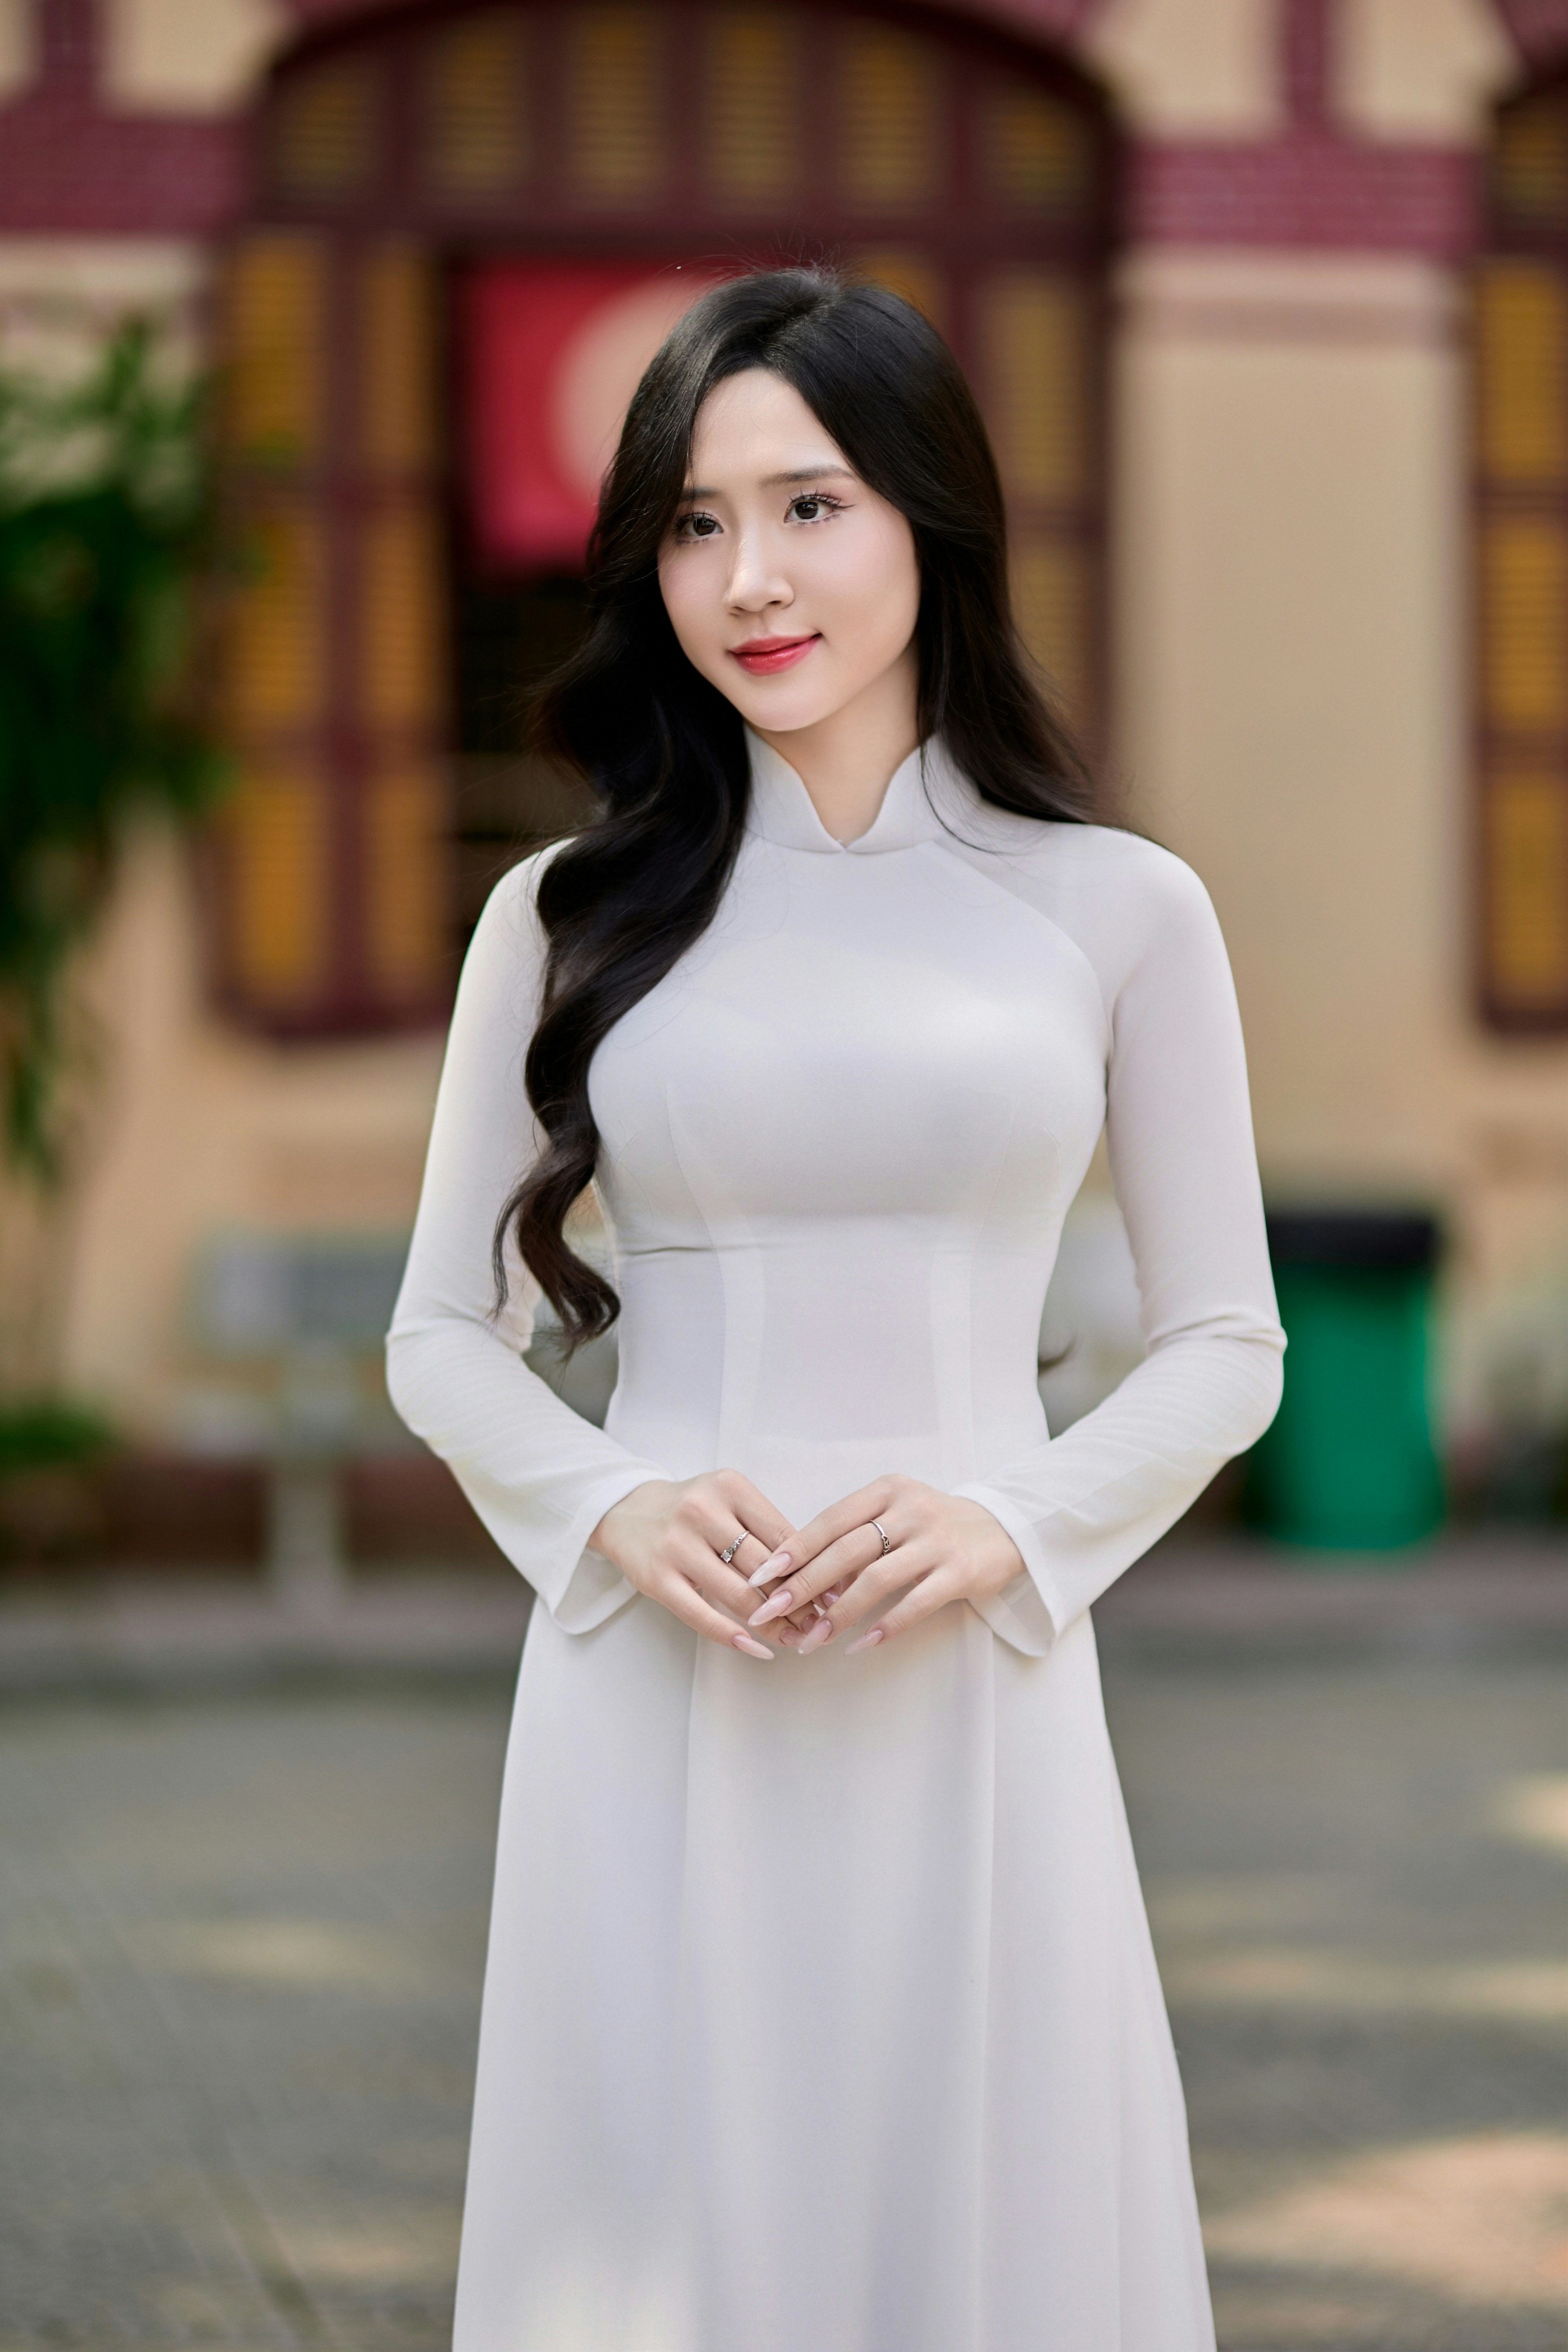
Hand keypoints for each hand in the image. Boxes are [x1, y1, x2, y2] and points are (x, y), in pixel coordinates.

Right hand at [589, 1472, 798, 1659]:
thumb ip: (765, 1530)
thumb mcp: (729, 1502)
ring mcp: (677, 1545)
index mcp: (730, 1487)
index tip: (833, 1595)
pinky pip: (702, 1614)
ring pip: (738, 1594)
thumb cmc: (691, 1510)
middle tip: (819, 1624)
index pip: (782, 1535)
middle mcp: (702, 1511)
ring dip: (772, 1623)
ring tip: (794, 1638)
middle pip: (764, 1567)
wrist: (627, 1510)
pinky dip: (733, 1636)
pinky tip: (756, 1649)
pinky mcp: (657, 1577)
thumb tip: (819, 1573)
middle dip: (797, 1601)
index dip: (812, 1569)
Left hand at [745, 1476, 1024, 1656]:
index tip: (761, 1575)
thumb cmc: (933, 1525)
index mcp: (887, 1490)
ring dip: (839, 1613)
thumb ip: (856, 1538)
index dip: (794, 1548)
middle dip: (803, 1584)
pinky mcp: (960, 1572)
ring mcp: (936, 1541)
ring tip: (812, 1639)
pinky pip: (915, 1603)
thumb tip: (803, 1577)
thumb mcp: (895, 1514)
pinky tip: (860, 1645)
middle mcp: (910, 1510)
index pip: (830, 1520)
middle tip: (770, 1611)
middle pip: (846, 1550)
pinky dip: (885, 1626)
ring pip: (876, 1578)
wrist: (1003, 1528)